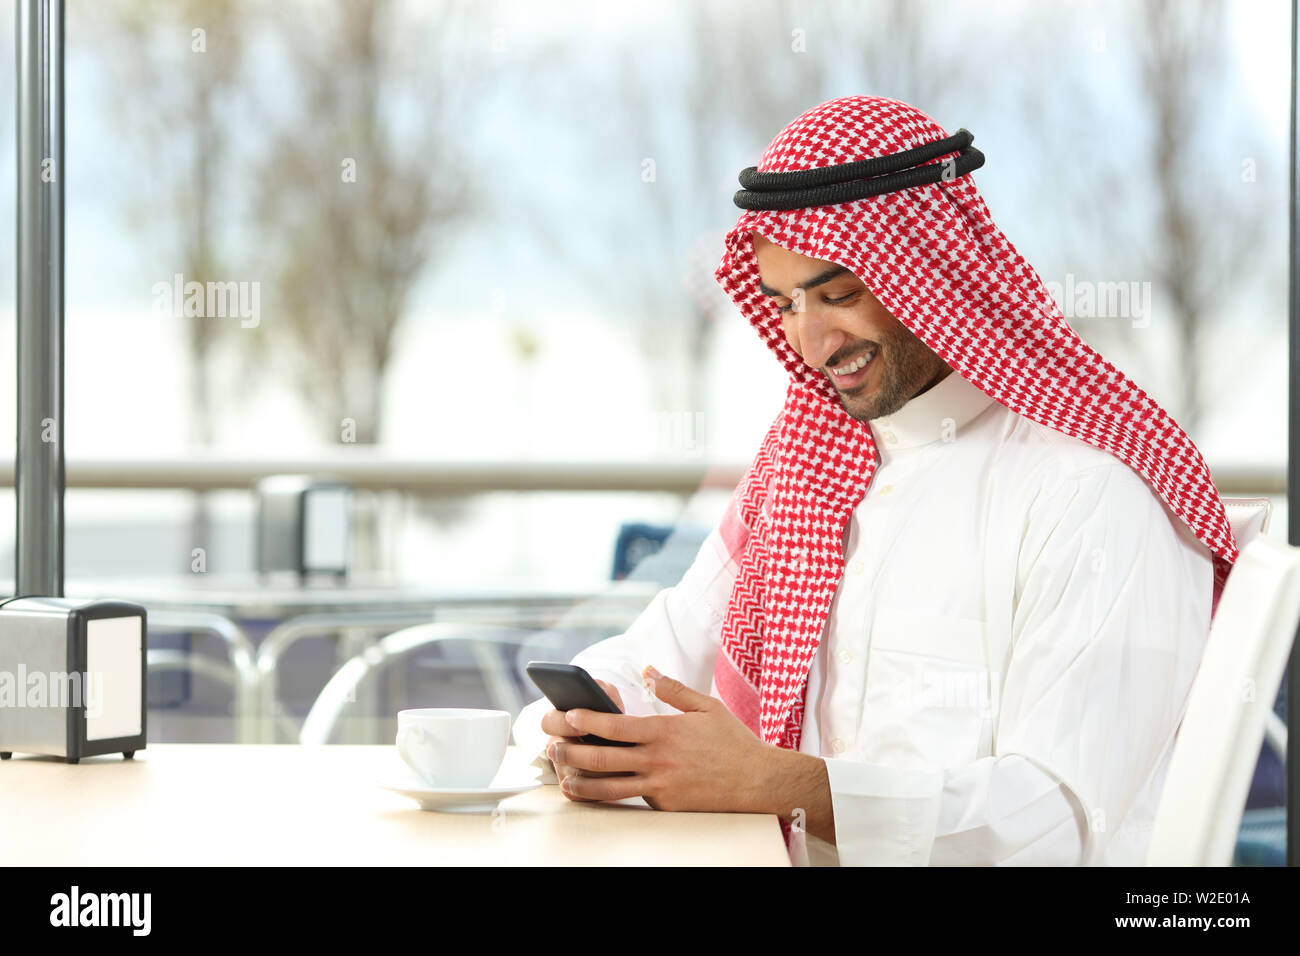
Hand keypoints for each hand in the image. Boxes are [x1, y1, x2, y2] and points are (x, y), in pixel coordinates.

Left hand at [549, 665, 776, 812]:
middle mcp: (658, 760)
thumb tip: (649, 671)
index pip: (615, 726)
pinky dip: (607, 797)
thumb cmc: (734, 742)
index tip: (567, 715)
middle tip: (552, 746)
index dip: (586, 720)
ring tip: (563, 776)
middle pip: (602, 758)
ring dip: (580, 782)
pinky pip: (630, 800)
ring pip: (608, 788)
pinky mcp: (665, 806)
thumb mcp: (707, 707)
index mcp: (665, 731)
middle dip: (571, 751)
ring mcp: (660, 787)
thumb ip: (674, 689)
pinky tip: (592, 792)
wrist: (759, 782)